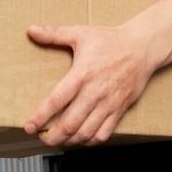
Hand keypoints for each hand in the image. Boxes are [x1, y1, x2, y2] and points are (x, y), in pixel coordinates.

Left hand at [23, 22, 163, 147]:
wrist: (142, 47)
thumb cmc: (111, 40)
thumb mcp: (80, 33)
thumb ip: (54, 34)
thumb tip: (32, 30)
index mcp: (81, 74)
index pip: (56, 101)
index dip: (41, 117)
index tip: (29, 126)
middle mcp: (94, 93)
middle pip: (69, 124)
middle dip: (52, 136)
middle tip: (41, 136)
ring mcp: (108, 104)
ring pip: (86, 133)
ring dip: (69, 141)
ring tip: (58, 139)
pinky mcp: (119, 110)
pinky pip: (104, 134)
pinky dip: (90, 141)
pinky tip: (81, 137)